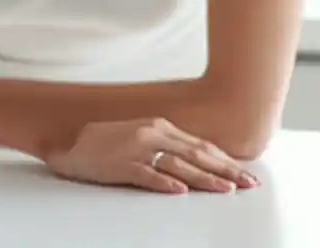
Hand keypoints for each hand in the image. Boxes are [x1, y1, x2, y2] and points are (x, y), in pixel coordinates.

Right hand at [46, 117, 260, 194]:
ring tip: (225, 190)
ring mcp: (138, 149)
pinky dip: (165, 184)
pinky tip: (181, 192)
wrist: (71, 142)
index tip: (246, 172)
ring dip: (205, 179)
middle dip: (226, 171)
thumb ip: (169, 146)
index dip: (226, 160)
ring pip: (179, 165)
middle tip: (249, 184)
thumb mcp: (144, 137)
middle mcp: (154, 134)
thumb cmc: (110, 143)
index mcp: (163, 127)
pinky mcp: (121, 164)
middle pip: (198, 155)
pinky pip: (147, 175)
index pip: (202, 146)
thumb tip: (200, 161)